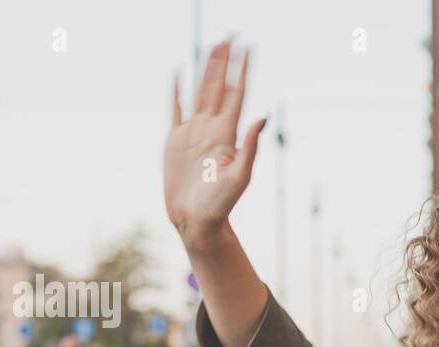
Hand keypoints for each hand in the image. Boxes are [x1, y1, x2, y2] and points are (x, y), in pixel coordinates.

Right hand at [164, 38, 267, 245]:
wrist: (196, 220)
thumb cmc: (221, 205)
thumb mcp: (240, 176)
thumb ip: (250, 146)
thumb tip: (263, 117)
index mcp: (227, 134)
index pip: (236, 94)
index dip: (242, 70)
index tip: (248, 47)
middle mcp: (211, 128)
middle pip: (218, 86)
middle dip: (224, 61)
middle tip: (231, 35)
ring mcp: (193, 132)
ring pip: (199, 91)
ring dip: (206, 69)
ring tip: (212, 46)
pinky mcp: (175, 140)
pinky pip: (175, 108)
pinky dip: (176, 89)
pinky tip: (179, 71)